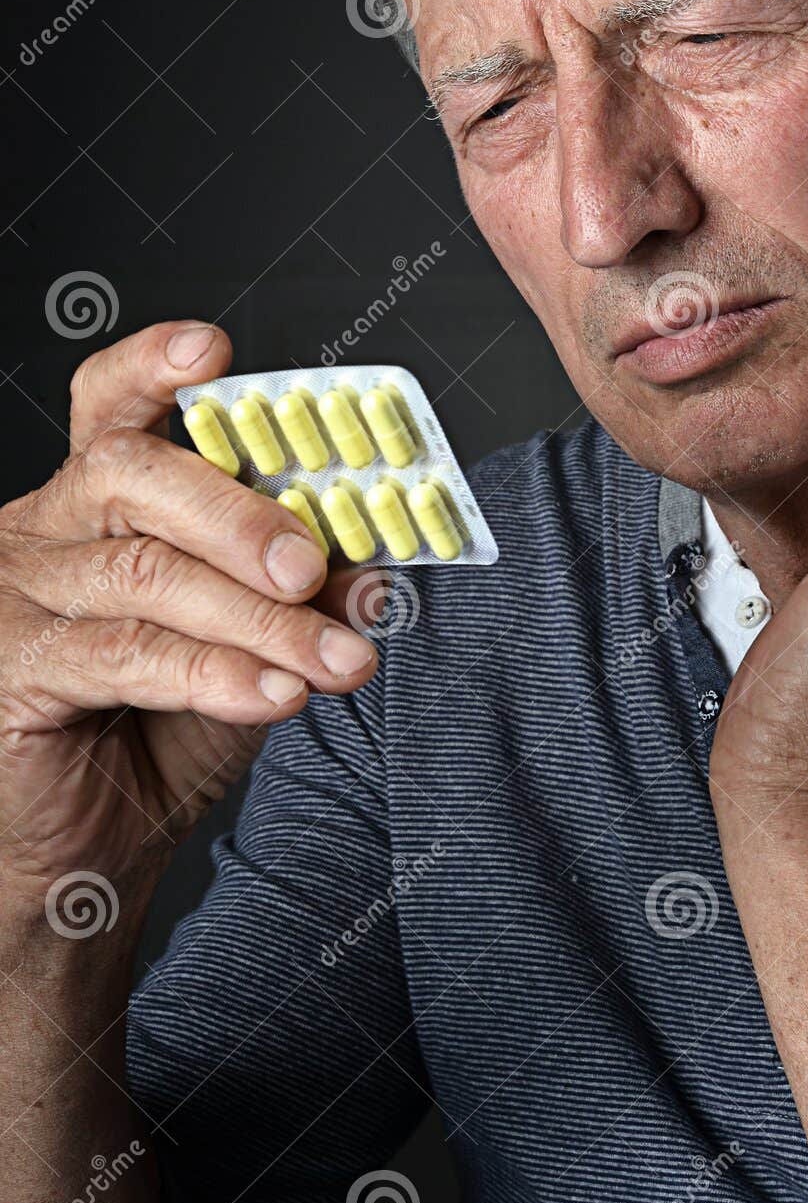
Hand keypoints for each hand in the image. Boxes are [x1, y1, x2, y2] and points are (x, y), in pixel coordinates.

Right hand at [0, 322, 379, 906]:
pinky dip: (216, 671)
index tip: (214, 347)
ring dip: (258, 617)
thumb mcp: (242, 651)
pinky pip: (127, 653)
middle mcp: (42, 532)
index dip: (153, 367)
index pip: (110, 409)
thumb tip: (376, 570)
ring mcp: (16, 598)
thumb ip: (295, 602)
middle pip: (131, 474)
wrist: (83, 856)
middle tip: (317, 563)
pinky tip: (276, 695)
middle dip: (240, 511)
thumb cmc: (153, 740)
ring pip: (145, 572)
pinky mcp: (13, 669)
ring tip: (336, 659)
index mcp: (94, 506)